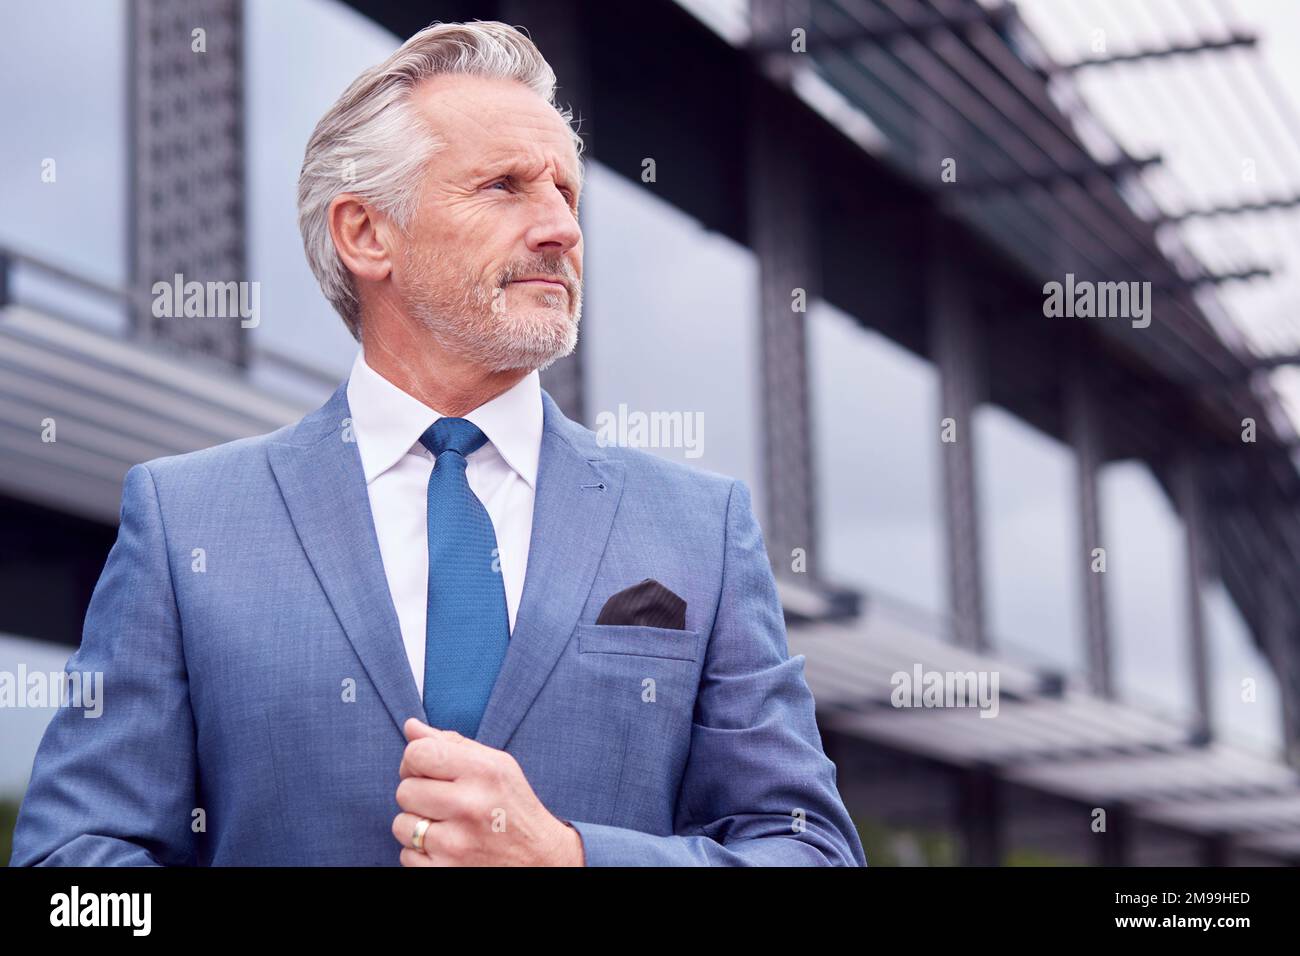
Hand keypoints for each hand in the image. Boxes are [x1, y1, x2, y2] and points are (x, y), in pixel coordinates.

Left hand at [392, 717, 584, 865]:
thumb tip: (411, 726)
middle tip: (441, 800)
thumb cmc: (513, 806)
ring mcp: (456, 844)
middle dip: (417, 794)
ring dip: (418, 825)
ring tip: (446, 825)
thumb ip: (452, 744)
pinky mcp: (444, 872)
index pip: (418, 754)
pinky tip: (447, 847)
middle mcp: (469, 806)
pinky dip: (421, 853)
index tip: (427, 769)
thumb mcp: (496, 765)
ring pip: (401, 825)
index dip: (415, 760)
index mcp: (483, 772)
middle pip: (404, 790)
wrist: (540, 860)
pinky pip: (406, 855)